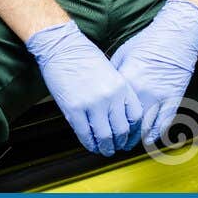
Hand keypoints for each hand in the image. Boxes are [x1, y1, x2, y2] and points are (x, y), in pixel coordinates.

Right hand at [25, 21, 142, 156]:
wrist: (62, 47)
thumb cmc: (84, 55)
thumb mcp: (110, 71)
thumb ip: (116, 92)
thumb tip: (118, 115)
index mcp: (121, 85)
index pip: (135, 116)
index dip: (133, 130)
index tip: (129, 135)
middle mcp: (109, 97)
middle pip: (122, 130)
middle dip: (120, 142)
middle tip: (117, 146)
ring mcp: (91, 104)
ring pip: (104, 136)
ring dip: (106, 147)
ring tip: (104, 150)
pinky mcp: (73, 109)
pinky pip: (85, 134)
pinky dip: (89, 143)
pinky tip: (90, 144)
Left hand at [110, 0, 197, 146]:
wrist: (175, 35)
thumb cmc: (147, 42)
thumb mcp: (122, 54)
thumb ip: (113, 74)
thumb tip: (104, 88)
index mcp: (127, 80)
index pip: (113, 111)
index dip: (107, 124)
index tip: (102, 130)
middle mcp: (143, 92)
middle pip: (129, 125)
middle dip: (120, 137)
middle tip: (114, 143)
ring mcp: (160, 97)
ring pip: (145, 129)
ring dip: (136, 140)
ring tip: (128, 144)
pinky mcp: (174, 99)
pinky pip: (164, 124)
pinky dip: (155, 135)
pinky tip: (148, 139)